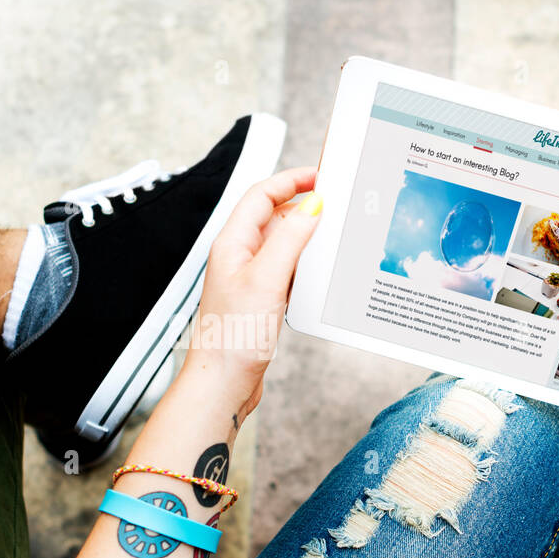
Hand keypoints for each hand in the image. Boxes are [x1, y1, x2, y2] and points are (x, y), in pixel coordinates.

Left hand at [179, 168, 321, 418]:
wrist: (223, 382)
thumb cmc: (233, 336)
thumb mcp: (267, 279)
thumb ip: (289, 239)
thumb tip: (311, 206)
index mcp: (232, 243)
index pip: (262, 195)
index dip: (291, 180)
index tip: (320, 176)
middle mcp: (239, 257)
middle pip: (273, 216)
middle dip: (303, 204)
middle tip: (335, 200)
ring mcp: (250, 278)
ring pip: (282, 244)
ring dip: (306, 235)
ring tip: (334, 233)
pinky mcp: (261, 300)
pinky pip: (286, 270)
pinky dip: (304, 264)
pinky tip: (321, 271)